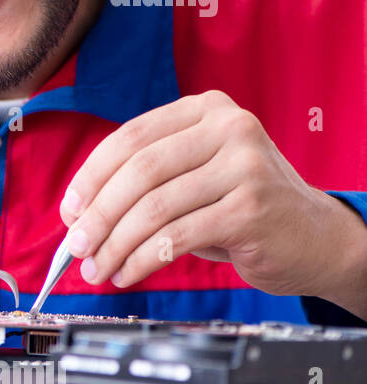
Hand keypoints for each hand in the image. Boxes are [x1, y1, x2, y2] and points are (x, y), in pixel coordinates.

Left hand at [59, 90, 366, 314]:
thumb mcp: (194, 178)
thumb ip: (145, 181)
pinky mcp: (251, 209)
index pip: (130, 138)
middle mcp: (228, 129)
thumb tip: (79, 213)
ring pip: (154, 207)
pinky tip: (129, 273)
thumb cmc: (243, 207)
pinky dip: (142, 259)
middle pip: (138, 172)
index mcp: (204, 111)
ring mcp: (244, 167)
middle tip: (76, 247)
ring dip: (116, 244)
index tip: (69, 210)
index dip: (90, 176)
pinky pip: (176, 237)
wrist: (316, 237)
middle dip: (98, 215)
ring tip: (98, 269)